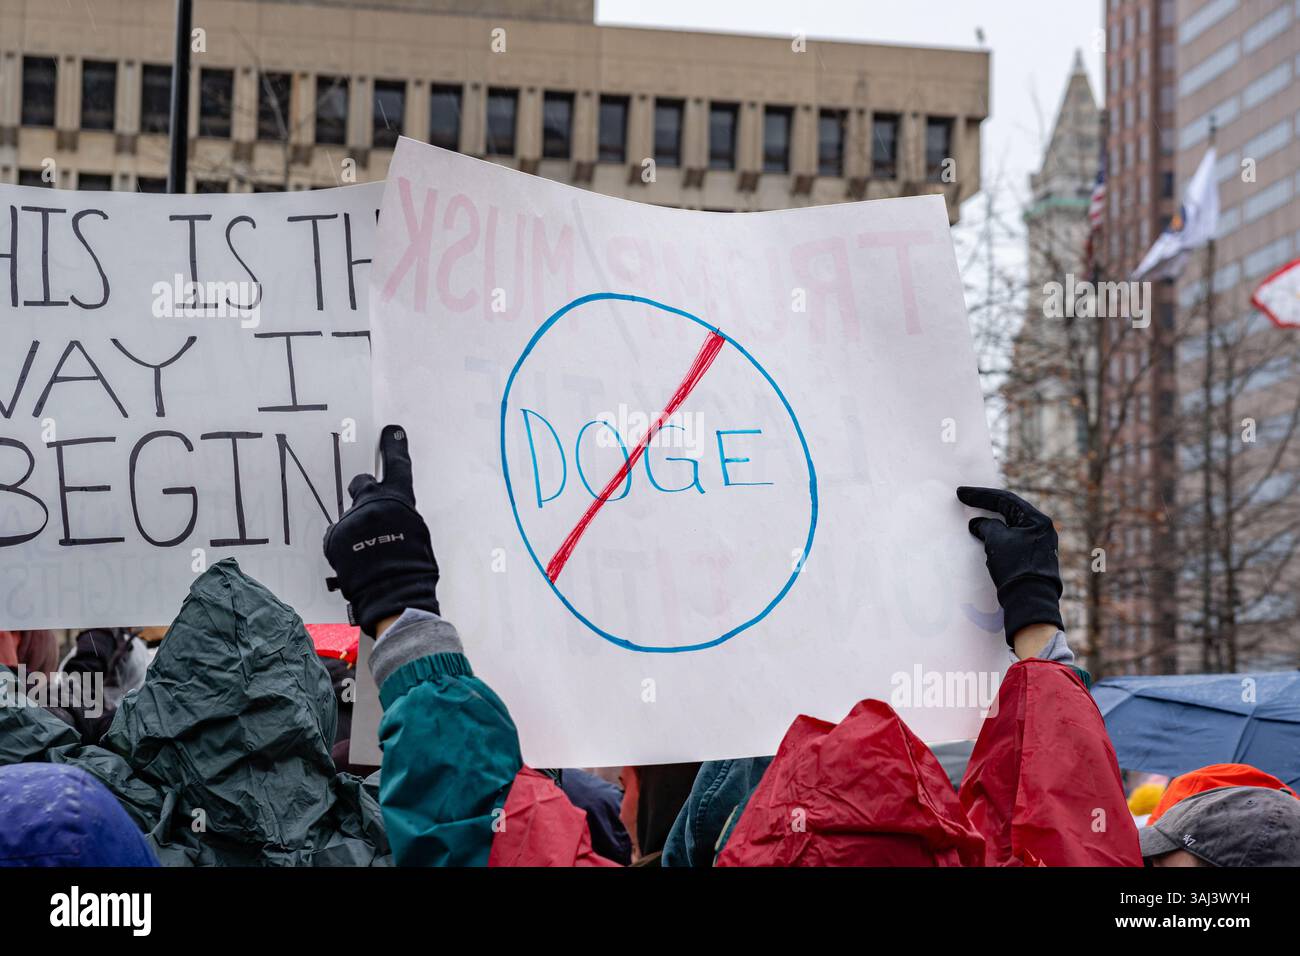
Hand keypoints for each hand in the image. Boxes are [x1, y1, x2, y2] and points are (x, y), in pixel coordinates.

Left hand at [324, 424, 439, 634]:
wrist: (391, 594)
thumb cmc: (414, 568)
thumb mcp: (416, 535)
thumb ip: (400, 517)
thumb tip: (390, 517)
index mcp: (398, 501)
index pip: (398, 466)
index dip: (395, 448)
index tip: (391, 432)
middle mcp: (371, 504)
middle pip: (361, 484)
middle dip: (364, 491)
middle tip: (370, 511)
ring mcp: (350, 520)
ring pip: (351, 518)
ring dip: (356, 530)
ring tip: (367, 556)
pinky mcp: (333, 537)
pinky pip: (339, 537)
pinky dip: (345, 547)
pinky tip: (356, 563)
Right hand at [956, 486, 1063, 646]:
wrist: (1030, 601)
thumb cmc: (1016, 567)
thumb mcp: (996, 540)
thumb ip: (986, 526)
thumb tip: (978, 524)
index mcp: (1037, 520)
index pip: (1006, 500)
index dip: (981, 495)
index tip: (962, 493)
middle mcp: (1042, 530)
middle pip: (1010, 512)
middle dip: (987, 506)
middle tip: (967, 500)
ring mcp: (1039, 545)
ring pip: (1010, 527)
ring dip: (991, 523)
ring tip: (973, 519)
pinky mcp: (1033, 559)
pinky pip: (1012, 541)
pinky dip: (996, 537)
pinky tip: (985, 539)